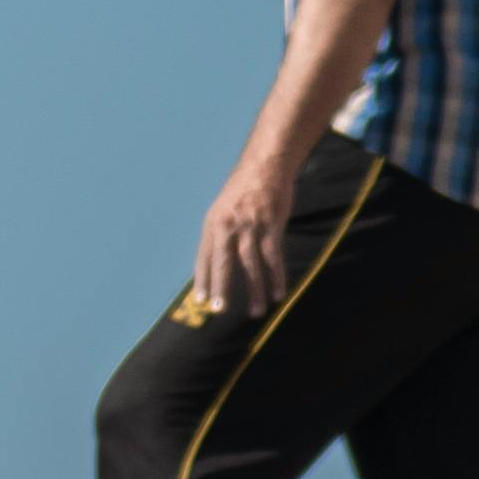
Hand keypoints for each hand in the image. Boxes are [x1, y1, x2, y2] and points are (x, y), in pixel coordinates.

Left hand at [194, 157, 298, 317]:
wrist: (264, 167)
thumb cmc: (242, 190)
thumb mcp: (221, 208)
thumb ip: (218, 233)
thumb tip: (213, 261)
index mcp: (213, 223)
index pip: (204, 256)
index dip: (202, 279)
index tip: (200, 300)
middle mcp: (229, 225)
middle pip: (223, 262)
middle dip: (221, 288)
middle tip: (219, 310)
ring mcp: (250, 225)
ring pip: (251, 264)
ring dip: (255, 290)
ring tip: (256, 312)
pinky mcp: (271, 225)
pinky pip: (274, 257)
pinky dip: (276, 276)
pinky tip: (278, 293)